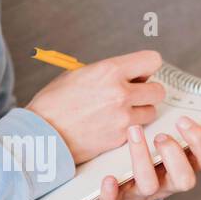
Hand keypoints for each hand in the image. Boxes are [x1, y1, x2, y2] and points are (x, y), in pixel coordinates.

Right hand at [26, 50, 165, 164]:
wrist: (42, 134)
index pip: (152, 61)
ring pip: (151, 112)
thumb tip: (128, 74)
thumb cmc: (54, 103)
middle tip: (133, 94)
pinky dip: (128, 129)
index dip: (146, 67)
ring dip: (140, 111)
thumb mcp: (78, 74)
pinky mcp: (120, 138)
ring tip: (120, 112)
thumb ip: (107, 72)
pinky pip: (136, 130)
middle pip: (158, 90)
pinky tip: (110, 125)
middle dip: (147, 92)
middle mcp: (120, 93)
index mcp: (110, 71)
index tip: (140, 74)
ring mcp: (122, 118)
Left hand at [95, 115, 200, 199]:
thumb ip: (192, 132)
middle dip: (175, 155)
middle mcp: (167, 184)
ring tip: (134, 132)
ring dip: (142, 160)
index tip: (184, 120)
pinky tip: (108, 178)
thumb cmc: (151, 162)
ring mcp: (143, 195)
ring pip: (149, 185)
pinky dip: (111, 193)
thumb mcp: (173, 147)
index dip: (200, 142)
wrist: (120, 193)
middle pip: (184, 179)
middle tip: (161, 135)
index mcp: (184, 167)